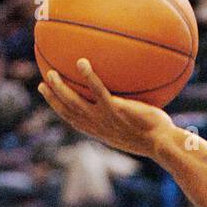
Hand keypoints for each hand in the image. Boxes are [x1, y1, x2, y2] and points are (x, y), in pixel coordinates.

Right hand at [38, 59, 172, 157]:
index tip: (51, 98)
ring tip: (52, 73)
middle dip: (53, 100)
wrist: (164, 144)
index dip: (60, 110)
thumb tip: (134, 101)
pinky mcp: (116, 110)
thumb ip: (130, 115)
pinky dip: (89, 77)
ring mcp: (106, 119)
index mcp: (102, 132)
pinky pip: (99, 91)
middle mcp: (100, 128)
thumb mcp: (140, 128)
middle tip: (42, 84)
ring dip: (61, 89)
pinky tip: (82, 61)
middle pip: (69, 113)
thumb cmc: (158, 137)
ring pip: (76, 104)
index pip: (76, 121)